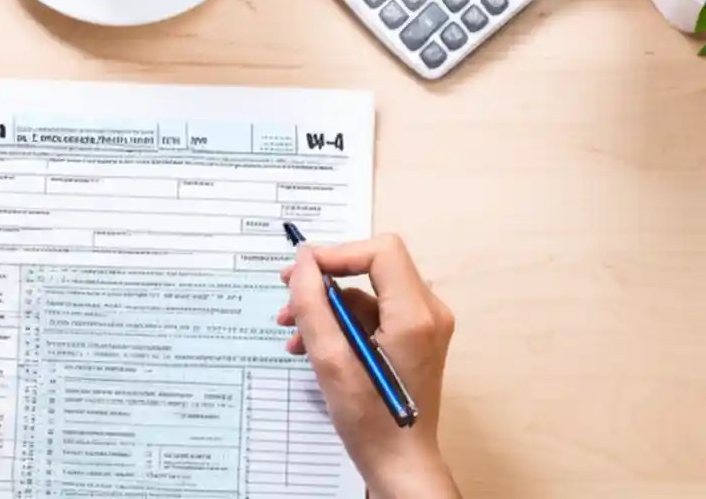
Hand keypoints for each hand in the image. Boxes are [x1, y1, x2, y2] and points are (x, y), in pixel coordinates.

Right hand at [277, 235, 460, 498]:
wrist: (400, 462)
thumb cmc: (371, 421)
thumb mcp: (331, 361)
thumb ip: (313, 306)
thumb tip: (303, 261)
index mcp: (415, 316)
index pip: (381, 252)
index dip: (338, 254)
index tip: (302, 272)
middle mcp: (427, 313)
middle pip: (373, 267)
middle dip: (325, 280)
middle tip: (287, 292)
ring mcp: (421, 326)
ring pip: (366, 292)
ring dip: (326, 305)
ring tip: (292, 329)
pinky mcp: (412, 338)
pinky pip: (371, 313)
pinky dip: (339, 323)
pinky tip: (310, 343)